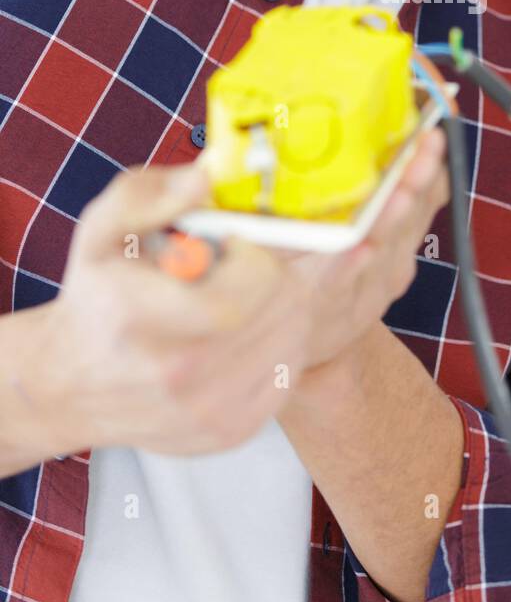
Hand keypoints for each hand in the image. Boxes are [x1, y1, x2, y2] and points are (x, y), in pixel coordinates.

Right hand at [37, 128, 448, 458]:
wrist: (75, 382)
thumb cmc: (97, 295)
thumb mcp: (106, 229)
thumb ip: (156, 193)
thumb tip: (215, 170)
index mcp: (147, 322)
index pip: (241, 292)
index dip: (272, 257)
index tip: (278, 228)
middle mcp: (183, 378)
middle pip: (286, 314)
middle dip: (320, 265)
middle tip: (344, 226)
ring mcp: (212, 412)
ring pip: (299, 343)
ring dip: (319, 296)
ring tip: (318, 258)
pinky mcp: (234, 431)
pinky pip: (292, 372)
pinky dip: (301, 334)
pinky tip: (289, 307)